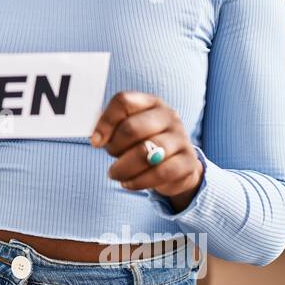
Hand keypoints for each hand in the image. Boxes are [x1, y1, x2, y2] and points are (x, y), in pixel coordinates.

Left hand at [90, 91, 202, 210]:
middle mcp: (169, 116)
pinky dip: (138, 181)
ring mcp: (181, 138)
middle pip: (132, 128)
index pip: (123, 101)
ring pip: (145, 153)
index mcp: (150, 102)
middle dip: (114, 147)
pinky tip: (128, 183)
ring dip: (123, 168)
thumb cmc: (144, 144)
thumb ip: (110, 128)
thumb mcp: (128, 131)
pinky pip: (160, 173)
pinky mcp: (188, 162)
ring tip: (115, 174)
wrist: (177, 166)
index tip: (96, 142)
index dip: (105, 122)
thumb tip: (96, 137)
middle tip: (111, 156)